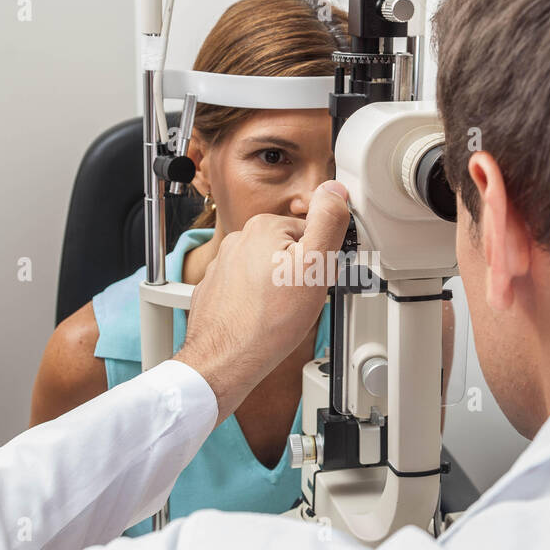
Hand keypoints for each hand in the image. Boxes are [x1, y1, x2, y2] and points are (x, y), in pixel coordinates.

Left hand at [175, 181, 349, 419]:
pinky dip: (258, 301)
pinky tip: (263, 319)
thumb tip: (334, 190)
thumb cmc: (269, 321)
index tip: (317, 279)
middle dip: (299, 273)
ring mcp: (223, 265)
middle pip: (287, 250)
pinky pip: (247, 288)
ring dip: (278, 288)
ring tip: (281, 313)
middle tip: (301, 299)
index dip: (320, 259)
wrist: (226, 359)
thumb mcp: (315, 266)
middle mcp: (238, 240)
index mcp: (263, 227)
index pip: (309, 233)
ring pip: (267, 270)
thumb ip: (327, 222)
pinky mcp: (215, 289)